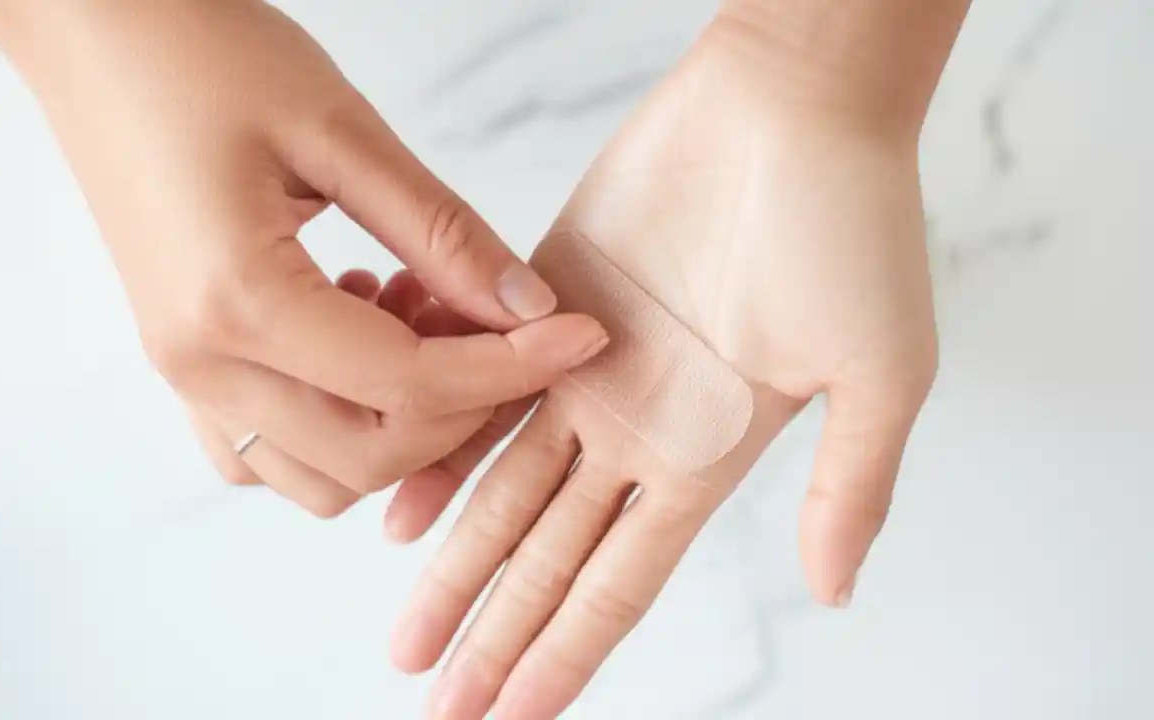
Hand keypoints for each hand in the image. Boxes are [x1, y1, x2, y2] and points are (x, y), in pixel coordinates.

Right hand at [0, 0, 607, 514]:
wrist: (95, 32)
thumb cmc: (202, 53)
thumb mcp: (342, 132)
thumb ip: (444, 234)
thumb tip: (529, 310)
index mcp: (237, 303)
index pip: (406, 385)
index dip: (511, 368)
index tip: (581, 335)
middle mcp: (201, 364)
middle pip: (370, 456)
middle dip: (462, 407)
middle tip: (502, 322)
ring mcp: (183, 375)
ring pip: (322, 474)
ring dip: (401, 420)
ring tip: (422, 312)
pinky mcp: (183, 362)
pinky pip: (272, 449)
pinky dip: (340, 419)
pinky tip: (361, 326)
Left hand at [388, 19, 938, 718]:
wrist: (788, 106)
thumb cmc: (850, 226)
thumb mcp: (883, 368)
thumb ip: (852, 483)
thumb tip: (836, 590)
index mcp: (706, 454)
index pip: (621, 582)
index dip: (567, 652)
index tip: (519, 714)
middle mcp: (635, 427)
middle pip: (548, 558)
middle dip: (496, 635)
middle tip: (441, 707)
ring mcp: (583, 370)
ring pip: (501, 491)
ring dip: (454, 566)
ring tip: (409, 641)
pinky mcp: (541, 304)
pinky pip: (476, 394)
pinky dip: (439, 454)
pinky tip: (397, 513)